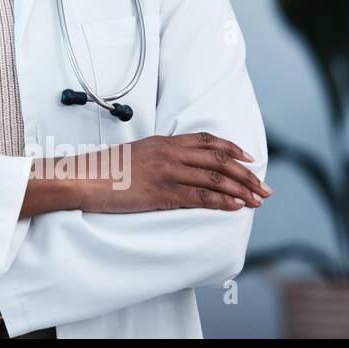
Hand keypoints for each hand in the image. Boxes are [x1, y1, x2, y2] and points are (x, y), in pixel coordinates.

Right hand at [75, 132, 271, 213]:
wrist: (84, 179)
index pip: (206, 141)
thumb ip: (158, 156)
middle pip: (218, 160)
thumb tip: (177, 166)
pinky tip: (235, 206)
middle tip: (264, 187)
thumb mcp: (135, 155)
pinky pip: (200, 196)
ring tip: (257, 200)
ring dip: (241, 190)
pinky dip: (222, 201)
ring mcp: (166, 172)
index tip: (249, 158)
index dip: (232, 149)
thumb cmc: (105, 171)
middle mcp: (169, 154)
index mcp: (163, 142)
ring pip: (215, 179)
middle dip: (246, 174)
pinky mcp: (162, 193)